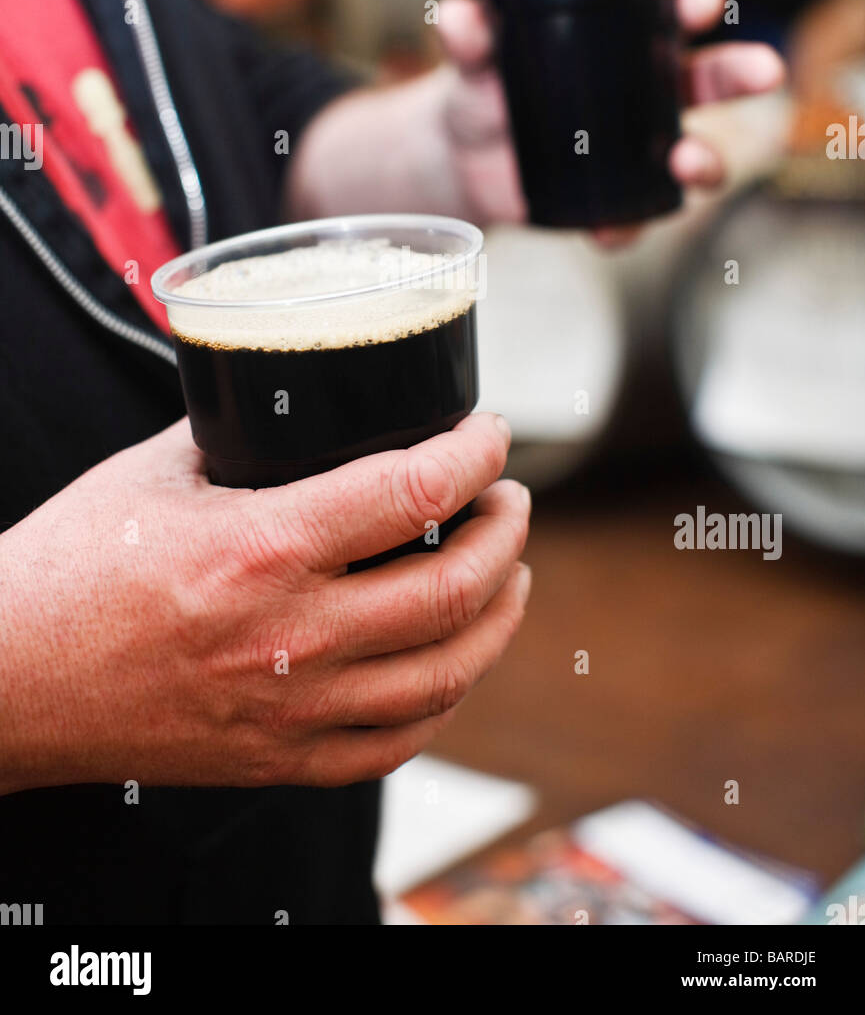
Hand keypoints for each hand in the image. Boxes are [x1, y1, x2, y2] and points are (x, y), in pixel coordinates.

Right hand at [0, 414, 529, 793]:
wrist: (10, 682)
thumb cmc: (70, 569)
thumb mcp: (154, 473)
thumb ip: (237, 434)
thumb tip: (300, 406)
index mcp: (260, 549)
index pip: (414, 492)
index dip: (476, 454)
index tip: (492, 433)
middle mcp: (289, 637)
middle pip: (452, 589)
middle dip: (507, 534)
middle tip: (511, 500)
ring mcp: (290, 710)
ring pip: (446, 674)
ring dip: (499, 616)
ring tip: (510, 576)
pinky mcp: (279, 761)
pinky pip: (397, 743)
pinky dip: (446, 697)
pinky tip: (455, 661)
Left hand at [436, 0, 785, 239]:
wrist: (461, 154)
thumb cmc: (485, 86)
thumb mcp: (476, 60)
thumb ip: (472, 38)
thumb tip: (459, 17)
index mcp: (625, 38)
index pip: (674, 9)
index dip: (695, 0)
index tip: (699, 0)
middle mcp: (646, 91)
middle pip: (710, 78)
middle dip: (740, 72)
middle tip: (764, 69)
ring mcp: (636, 150)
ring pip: (694, 152)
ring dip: (705, 159)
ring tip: (688, 162)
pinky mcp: (613, 199)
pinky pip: (634, 218)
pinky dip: (626, 227)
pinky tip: (609, 231)